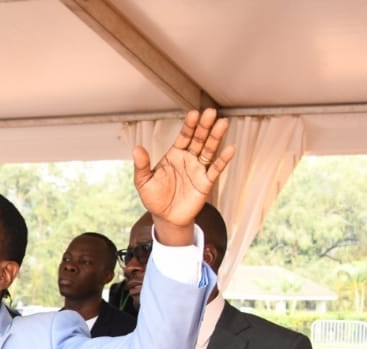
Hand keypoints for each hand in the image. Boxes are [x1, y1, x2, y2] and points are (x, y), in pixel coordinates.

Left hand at [132, 108, 234, 240]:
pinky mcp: (206, 182)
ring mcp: (198, 169)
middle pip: (199, 139)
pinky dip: (223, 160)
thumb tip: (136, 149)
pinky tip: (230, 149)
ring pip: (209, 150)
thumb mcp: (143, 182)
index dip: (189, 126)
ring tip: (223, 123)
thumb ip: (141, 166)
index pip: (183, 137)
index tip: (194, 114)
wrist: (166, 218)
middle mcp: (188, 159)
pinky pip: (216, 169)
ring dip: (216, 138)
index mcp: (174, 155)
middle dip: (204, 126)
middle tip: (210, 112)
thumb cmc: (154, 198)